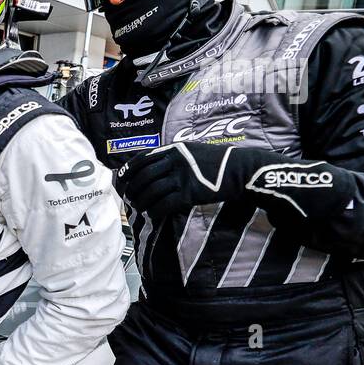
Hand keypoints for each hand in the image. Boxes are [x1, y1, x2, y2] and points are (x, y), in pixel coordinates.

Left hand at [118, 141, 260, 221]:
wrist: (241, 170)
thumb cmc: (215, 162)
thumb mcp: (191, 151)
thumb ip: (172, 156)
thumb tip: (150, 167)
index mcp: (173, 149)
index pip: (141, 160)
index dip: (127, 172)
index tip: (122, 182)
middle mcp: (175, 161)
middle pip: (142, 177)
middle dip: (132, 190)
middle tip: (130, 199)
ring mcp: (183, 177)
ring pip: (150, 192)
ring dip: (141, 203)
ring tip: (140, 208)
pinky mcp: (190, 193)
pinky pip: (164, 205)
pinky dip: (154, 211)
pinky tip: (153, 214)